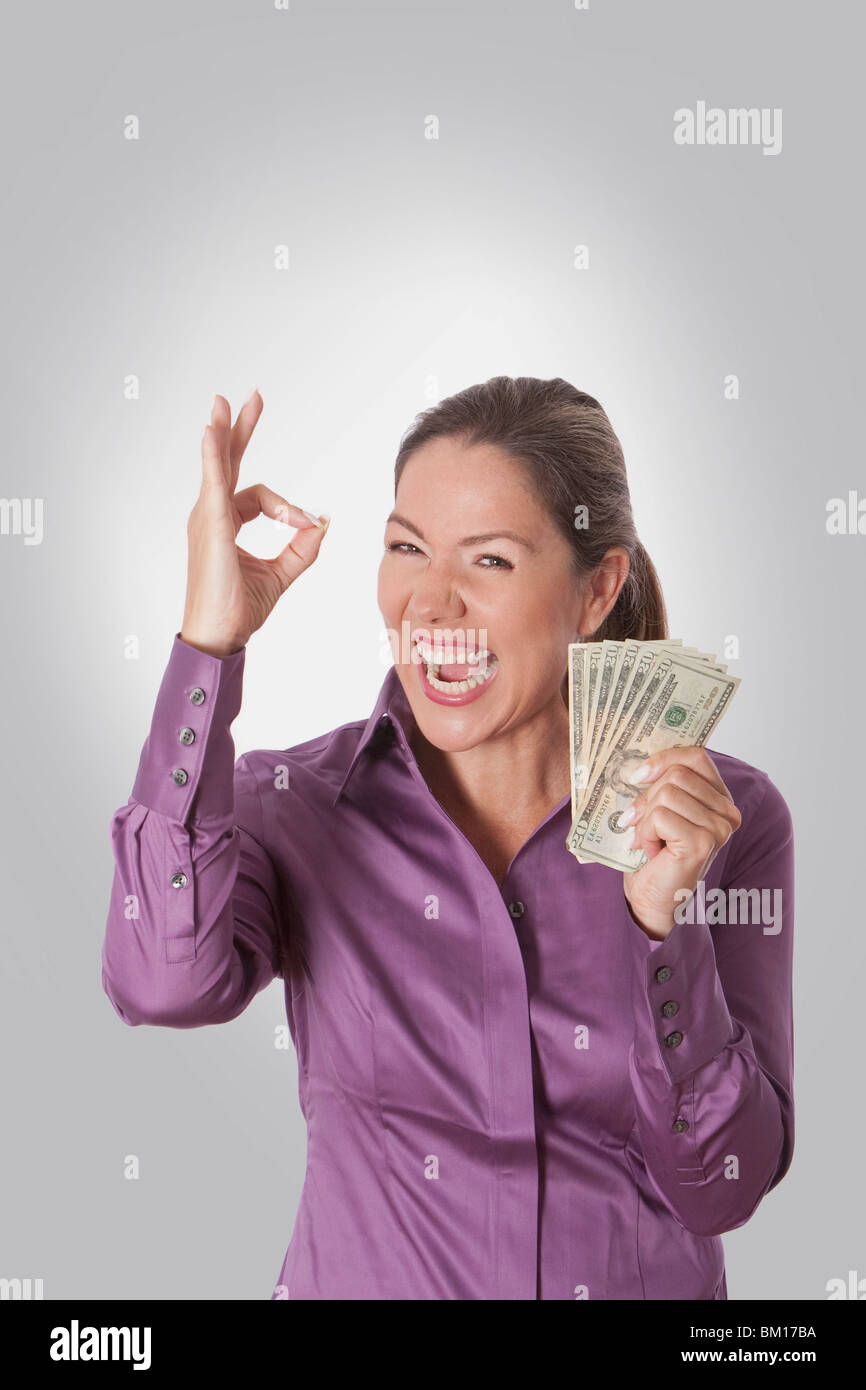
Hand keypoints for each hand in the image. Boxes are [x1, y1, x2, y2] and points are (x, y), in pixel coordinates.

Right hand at [181, 391, 329, 657]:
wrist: (221, 635)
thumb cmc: (239, 609)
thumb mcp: (281, 574)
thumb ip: (302, 548)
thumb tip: (322, 523)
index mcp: (224, 523)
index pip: (255, 495)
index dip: (287, 508)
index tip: (304, 524)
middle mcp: (211, 515)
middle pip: (227, 462)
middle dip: (239, 428)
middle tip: (253, 396)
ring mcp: (206, 518)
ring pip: (222, 466)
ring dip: (226, 431)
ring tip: (224, 401)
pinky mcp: (210, 525)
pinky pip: (213, 482)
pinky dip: (212, 456)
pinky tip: (212, 430)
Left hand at [620, 746, 741, 940]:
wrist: (651, 899)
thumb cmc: (654, 854)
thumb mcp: (659, 808)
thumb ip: (662, 783)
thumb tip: (641, 764)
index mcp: (720, 799)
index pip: (696, 756)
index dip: (664, 758)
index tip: (639, 775)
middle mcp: (727, 813)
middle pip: (677, 774)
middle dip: (648, 796)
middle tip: (641, 822)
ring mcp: (718, 828)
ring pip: (667, 793)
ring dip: (646, 818)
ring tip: (649, 839)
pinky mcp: (702, 843)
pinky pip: (660, 816)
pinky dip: (645, 832)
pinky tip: (651, 850)